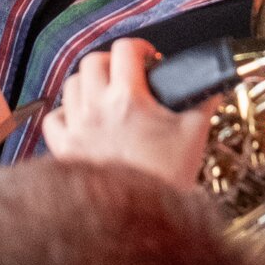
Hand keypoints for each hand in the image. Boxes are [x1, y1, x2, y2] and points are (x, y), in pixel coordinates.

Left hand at [40, 38, 210, 188]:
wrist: (141, 218)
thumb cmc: (165, 178)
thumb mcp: (193, 136)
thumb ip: (202, 104)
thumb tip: (211, 88)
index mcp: (128, 99)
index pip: (125, 50)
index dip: (139, 47)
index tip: (148, 56)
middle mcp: (96, 108)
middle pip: (93, 61)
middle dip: (111, 62)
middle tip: (127, 74)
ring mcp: (76, 128)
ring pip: (71, 84)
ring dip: (88, 83)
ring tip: (105, 95)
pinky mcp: (64, 150)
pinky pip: (53, 119)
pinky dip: (64, 114)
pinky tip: (80, 120)